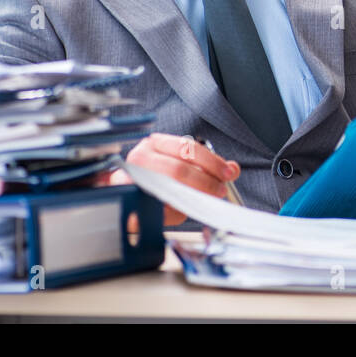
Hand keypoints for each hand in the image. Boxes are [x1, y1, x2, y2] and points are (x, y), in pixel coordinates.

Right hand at [93, 132, 239, 227]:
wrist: (123, 195)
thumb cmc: (154, 179)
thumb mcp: (182, 166)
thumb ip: (207, 167)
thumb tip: (233, 169)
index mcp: (156, 144)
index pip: (188, 148)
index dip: (212, 161)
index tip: (228, 173)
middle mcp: (141, 157)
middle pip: (179, 169)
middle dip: (204, 182)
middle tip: (219, 191)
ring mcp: (130, 179)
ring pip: (166, 189)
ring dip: (191, 197)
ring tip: (204, 201)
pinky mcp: (128, 201)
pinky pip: (156, 209)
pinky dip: (173, 213)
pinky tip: (181, 211)